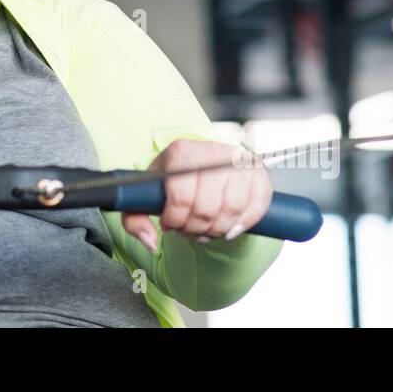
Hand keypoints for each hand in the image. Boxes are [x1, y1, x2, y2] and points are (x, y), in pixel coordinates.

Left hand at [121, 139, 271, 251]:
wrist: (197, 167)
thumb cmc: (169, 184)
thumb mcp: (145, 197)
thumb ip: (135, 220)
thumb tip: (150, 240)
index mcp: (181, 152)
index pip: (181, 195)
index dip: (175, 219)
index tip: (169, 223)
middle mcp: (211, 151)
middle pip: (207, 206)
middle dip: (195, 228)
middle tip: (188, 229)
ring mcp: (237, 160)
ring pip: (232, 208)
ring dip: (217, 229)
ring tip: (205, 229)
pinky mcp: (256, 171)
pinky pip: (257, 205)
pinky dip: (243, 223)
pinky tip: (229, 228)